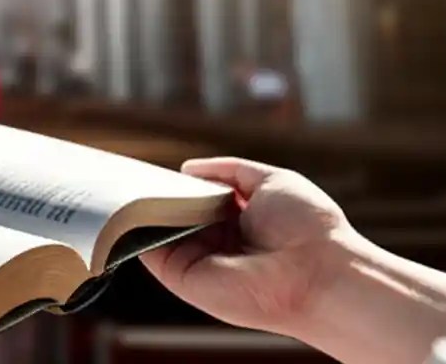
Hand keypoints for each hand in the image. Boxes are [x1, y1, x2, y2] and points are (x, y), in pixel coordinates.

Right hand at [139, 157, 353, 336]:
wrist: (319, 274)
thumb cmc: (307, 227)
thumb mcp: (272, 180)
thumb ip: (230, 170)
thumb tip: (187, 168)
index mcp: (238, 219)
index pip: (198, 198)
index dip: (179, 184)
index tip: (157, 168)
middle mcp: (216, 241)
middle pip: (174, 213)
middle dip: (155, 194)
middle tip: (132, 173)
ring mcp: (198, 260)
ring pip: (157, 230)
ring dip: (141, 209)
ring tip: (125, 184)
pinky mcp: (184, 278)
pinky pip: (150, 251)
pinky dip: (134, 230)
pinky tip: (127, 206)